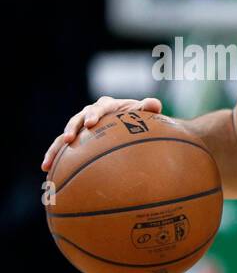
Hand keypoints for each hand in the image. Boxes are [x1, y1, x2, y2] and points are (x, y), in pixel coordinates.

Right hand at [40, 95, 161, 171]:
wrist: (134, 125)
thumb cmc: (141, 118)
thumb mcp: (146, 113)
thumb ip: (149, 107)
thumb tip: (154, 103)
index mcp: (108, 105)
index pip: (99, 108)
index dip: (94, 114)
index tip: (91, 123)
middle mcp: (91, 113)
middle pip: (78, 119)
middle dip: (72, 129)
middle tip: (68, 139)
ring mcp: (82, 126)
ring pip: (65, 135)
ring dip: (56, 147)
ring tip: (49, 161)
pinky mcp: (77, 139)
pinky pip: (63, 148)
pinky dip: (55, 157)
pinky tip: (47, 169)